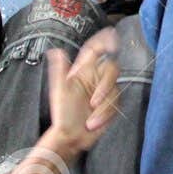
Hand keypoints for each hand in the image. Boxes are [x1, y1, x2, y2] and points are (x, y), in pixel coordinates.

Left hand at [41, 27, 120, 160]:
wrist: (70, 137)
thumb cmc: (63, 115)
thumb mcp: (59, 91)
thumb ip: (60, 70)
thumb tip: (56, 51)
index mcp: (82, 72)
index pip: (94, 50)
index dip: (103, 40)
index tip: (112, 36)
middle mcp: (95, 78)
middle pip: (111, 68)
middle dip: (105, 86)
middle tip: (94, 101)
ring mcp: (104, 91)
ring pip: (115, 89)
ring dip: (103, 107)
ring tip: (89, 120)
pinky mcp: (111, 104)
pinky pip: (116, 104)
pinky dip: (105, 115)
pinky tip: (94, 122)